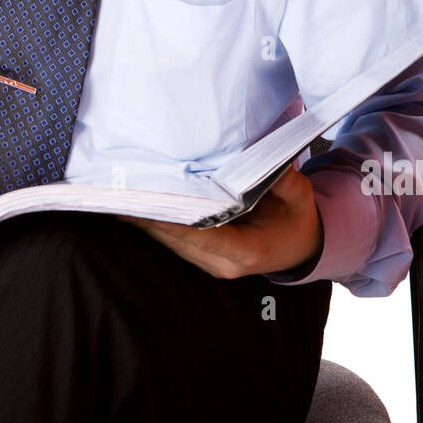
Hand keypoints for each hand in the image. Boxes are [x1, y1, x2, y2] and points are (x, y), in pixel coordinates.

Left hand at [116, 165, 323, 279]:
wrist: (301, 247)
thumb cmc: (297, 219)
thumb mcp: (300, 198)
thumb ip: (283, 180)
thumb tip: (262, 159)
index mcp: (248, 251)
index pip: (204, 236)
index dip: (176, 222)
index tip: (150, 205)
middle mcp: (223, 262)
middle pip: (179, 239)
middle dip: (151, 216)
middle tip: (122, 191)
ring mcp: (210, 262)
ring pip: (171, 241)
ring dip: (147, 219)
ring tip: (121, 193)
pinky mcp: (202, 255)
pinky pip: (174, 239)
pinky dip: (157, 221)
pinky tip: (137, 202)